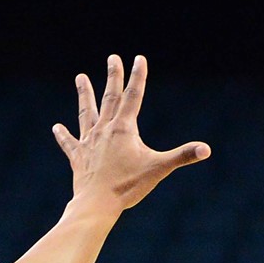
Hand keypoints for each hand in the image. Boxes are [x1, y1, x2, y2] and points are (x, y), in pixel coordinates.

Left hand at [55, 54, 209, 214]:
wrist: (96, 204)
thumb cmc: (128, 186)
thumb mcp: (158, 169)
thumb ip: (182, 156)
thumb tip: (207, 149)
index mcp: (124, 129)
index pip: (133, 96)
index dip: (138, 76)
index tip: (138, 58)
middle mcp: (104, 130)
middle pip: (109, 98)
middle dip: (113, 77)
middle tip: (112, 58)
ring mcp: (89, 142)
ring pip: (86, 113)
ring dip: (84, 94)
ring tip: (80, 78)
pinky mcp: (78, 157)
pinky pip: (70, 143)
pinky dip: (63, 135)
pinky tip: (56, 127)